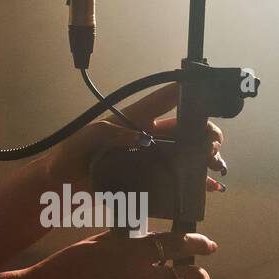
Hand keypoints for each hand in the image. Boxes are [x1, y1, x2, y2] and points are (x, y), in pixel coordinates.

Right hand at [25, 229, 216, 278]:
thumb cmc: (65, 266)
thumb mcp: (95, 243)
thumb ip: (126, 238)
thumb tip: (151, 235)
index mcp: (133, 253)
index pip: (178, 245)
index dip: (198, 244)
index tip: (208, 245)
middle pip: (192, 278)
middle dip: (200, 276)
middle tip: (196, 277)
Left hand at [45, 82, 227, 193]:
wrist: (62, 185)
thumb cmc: (71, 155)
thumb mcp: (86, 138)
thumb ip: (109, 133)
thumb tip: (139, 137)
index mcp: (134, 119)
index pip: (165, 99)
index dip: (187, 92)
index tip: (207, 95)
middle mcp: (147, 135)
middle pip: (186, 128)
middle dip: (206, 132)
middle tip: (212, 145)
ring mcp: (151, 156)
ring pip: (188, 152)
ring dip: (206, 156)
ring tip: (215, 165)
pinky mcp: (150, 178)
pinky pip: (179, 178)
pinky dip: (198, 182)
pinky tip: (212, 186)